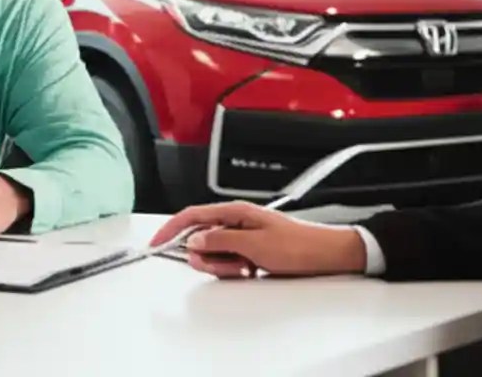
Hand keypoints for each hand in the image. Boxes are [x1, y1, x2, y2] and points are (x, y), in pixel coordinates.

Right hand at [150, 201, 366, 277]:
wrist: (325, 254)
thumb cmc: (298, 245)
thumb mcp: (255, 245)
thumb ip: (221, 240)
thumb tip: (196, 239)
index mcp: (235, 212)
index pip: (192, 216)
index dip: (171, 229)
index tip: (156, 243)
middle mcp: (235, 221)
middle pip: (200, 237)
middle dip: (205, 255)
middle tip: (224, 265)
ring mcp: (241, 236)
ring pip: (213, 252)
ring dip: (222, 264)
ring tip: (245, 267)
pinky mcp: (248, 250)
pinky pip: (227, 260)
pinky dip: (232, 269)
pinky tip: (250, 269)